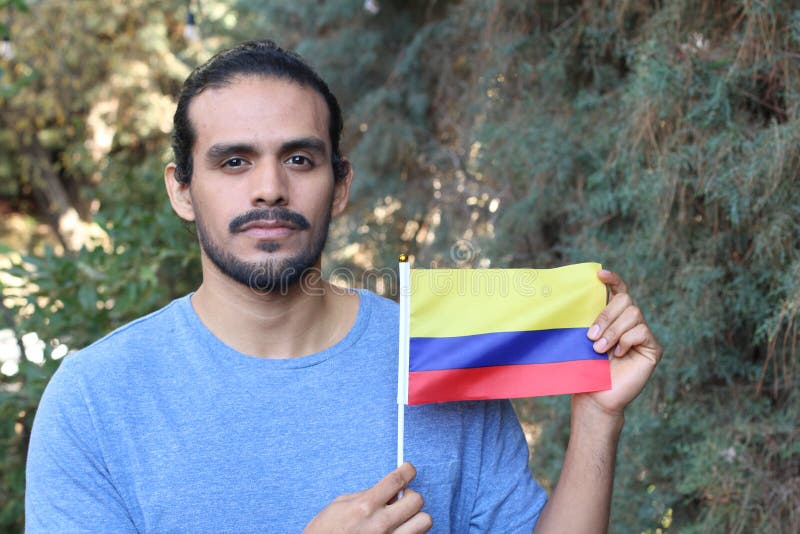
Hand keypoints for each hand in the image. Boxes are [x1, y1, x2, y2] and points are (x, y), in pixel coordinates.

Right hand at [302, 462, 431, 533]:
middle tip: (400, 500)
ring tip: (402, 519)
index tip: (409, 469)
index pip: (397, 480)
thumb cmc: (325, 532)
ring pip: (424, 521)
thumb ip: (364, 495)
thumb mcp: (339, 506)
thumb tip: (386, 490)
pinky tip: (397, 531)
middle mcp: (380, 524)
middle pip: (417, 500)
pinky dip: (410, 532)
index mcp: (365, 506)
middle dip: (410, 496)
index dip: (408, 470)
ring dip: (415, 517)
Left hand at [582, 269, 662, 416]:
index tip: (599, 274)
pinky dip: (626, 341)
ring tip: (599, 349)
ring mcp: (643, 335)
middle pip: (625, 300)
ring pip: (634, 314)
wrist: (595, 396)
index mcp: (614, 317)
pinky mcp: (653, 348)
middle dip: (606, 316)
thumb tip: (582, 294)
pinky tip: (618, 355)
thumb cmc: (586, 368)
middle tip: (590, 336)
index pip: (619, 290)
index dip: (613, 279)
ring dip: (613, 331)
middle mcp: (630, 322)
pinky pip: (641, 331)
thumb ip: (589, 318)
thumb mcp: (584, 339)